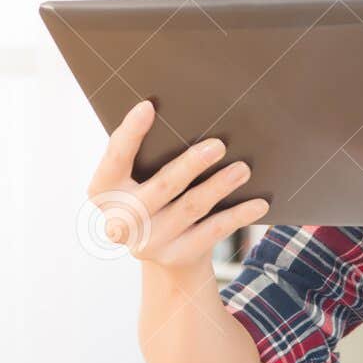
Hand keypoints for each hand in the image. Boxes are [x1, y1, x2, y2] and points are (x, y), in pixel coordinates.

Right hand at [85, 98, 270, 283]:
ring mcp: (149, 243)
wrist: (166, 252)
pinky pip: (213, 231)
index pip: (115, 159)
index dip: (130, 133)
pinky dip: (238, 215)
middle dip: (191, 164)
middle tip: (218, 145)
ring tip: (243, 169)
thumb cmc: (155, 196)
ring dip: (220, 186)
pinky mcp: (177, 256)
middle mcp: (122, 222)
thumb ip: (149, 154)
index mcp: (105, 193)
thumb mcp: (141, 178)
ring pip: (192, 207)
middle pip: (162, 187)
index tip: (148, 106)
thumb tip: (186, 118)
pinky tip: (258, 203)